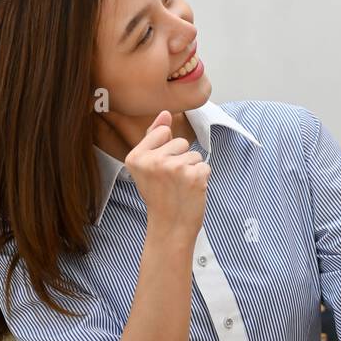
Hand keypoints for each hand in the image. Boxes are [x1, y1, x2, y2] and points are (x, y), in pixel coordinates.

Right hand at [126, 110, 210, 240]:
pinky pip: (204, 165)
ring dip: (191, 169)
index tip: (159, 172)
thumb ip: (154, 138)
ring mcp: (174, 168)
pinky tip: (190, 191)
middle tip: (171, 182)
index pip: (163, 131)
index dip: (166, 150)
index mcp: (136, 156)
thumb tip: (166, 113)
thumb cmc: (160, 196)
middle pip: (180, 141)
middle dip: (181, 159)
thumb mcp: (148, 167)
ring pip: (194, 154)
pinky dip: (202, 178)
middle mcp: (152, 161)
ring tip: (180, 187)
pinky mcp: (194, 176)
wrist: (170, 227)